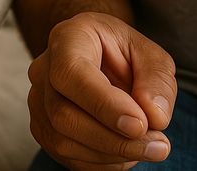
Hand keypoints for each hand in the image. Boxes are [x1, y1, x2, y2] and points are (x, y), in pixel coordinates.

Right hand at [27, 12, 176, 169]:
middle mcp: (43, 70)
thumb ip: (157, 80)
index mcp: (67, 39)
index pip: (71, 73)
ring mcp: (38, 102)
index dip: (103, 104)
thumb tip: (154, 116)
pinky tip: (127, 150)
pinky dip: (103, 162)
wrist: (102, 60)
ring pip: (63, 141)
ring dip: (112, 154)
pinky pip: (68, 157)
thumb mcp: (150, 54)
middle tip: (159, 146)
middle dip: (114, 139)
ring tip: (149, 147)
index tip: (140, 124)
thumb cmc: (123, 53)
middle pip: (63, 114)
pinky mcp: (43, 130)